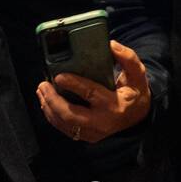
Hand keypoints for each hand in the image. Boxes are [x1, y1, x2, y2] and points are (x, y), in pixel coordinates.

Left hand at [36, 40, 150, 143]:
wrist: (138, 117)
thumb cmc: (135, 92)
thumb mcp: (138, 74)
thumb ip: (128, 58)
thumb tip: (111, 45)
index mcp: (115, 105)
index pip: (91, 94)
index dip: (73, 85)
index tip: (59, 76)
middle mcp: (102, 122)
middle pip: (70, 114)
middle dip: (52, 100)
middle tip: (44, 85)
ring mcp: (93, 132)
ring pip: (63, 123)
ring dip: (48, 107)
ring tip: (42, 91)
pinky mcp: (86, 136)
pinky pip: (64, 128)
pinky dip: (52, 115)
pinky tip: (47, 103)